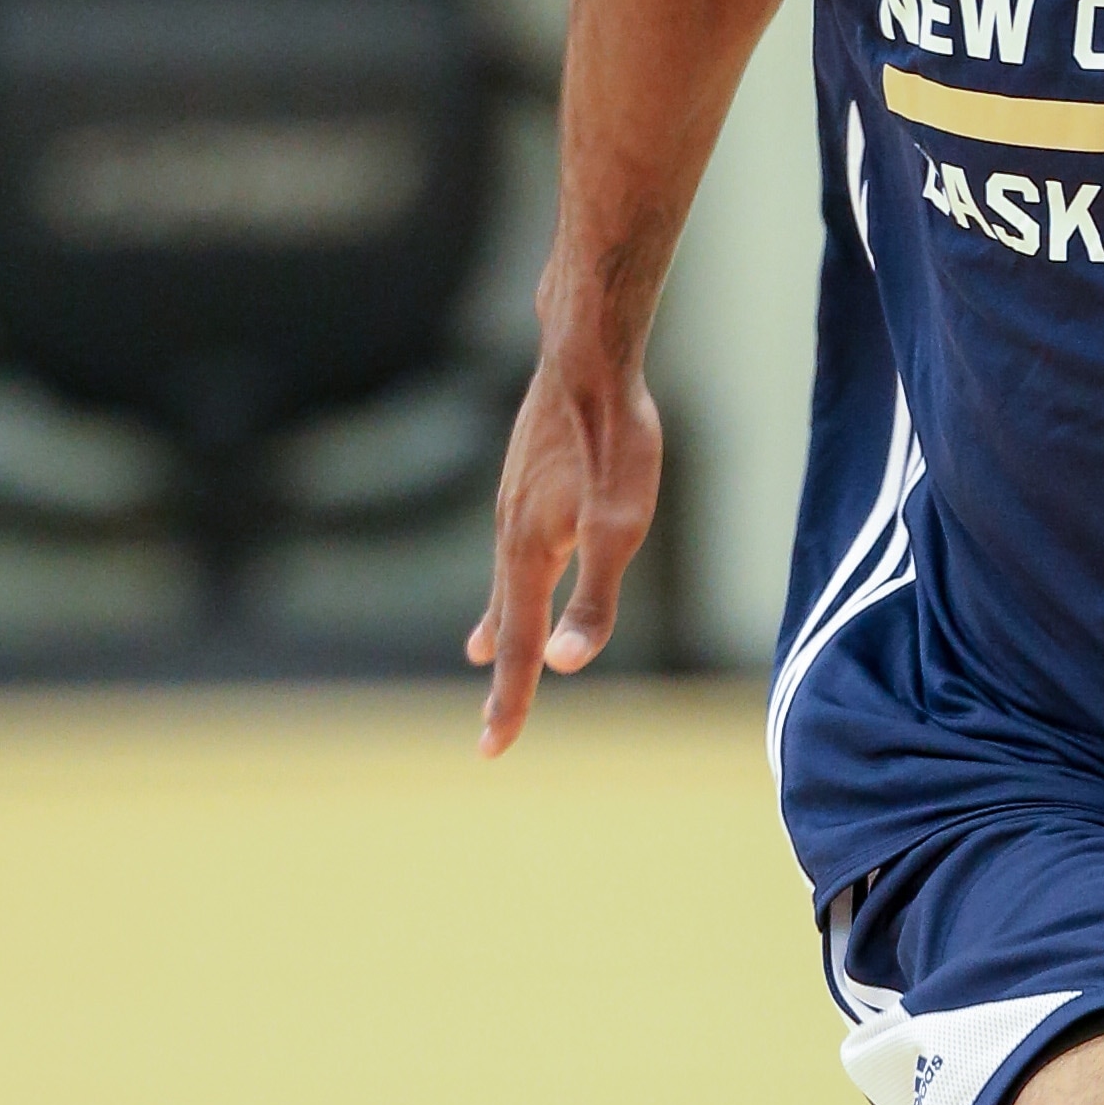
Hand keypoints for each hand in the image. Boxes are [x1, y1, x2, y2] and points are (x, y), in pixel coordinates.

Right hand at [467, 356, 663, 754]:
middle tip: (491, 725)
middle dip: (504, 677)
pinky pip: (513, 547)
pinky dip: (510, 578)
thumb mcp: (619, 527)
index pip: (522, 648)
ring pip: (506, 581)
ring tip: (484, 651)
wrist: (587, 354)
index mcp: (529, 556)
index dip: (511, 703)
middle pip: (508, 622)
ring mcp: (516, 505)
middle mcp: (511, 535)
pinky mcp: (527, 480)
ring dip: (501, 624)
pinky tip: (520, 563)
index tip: (491, 750)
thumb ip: (594, 599)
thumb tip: (566, 664)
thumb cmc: (614, 438)